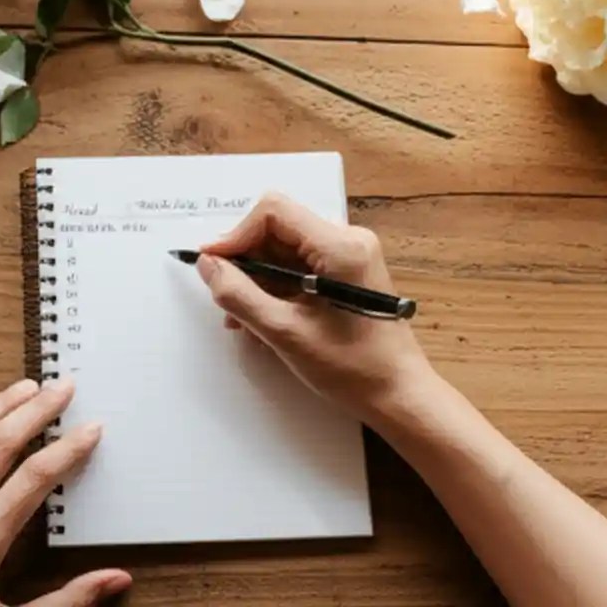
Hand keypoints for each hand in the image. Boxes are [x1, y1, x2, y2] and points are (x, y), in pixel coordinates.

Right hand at [196, 193, 434, 419]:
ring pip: (283, 251)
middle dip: (245, 263)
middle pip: (277, 230)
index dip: (236, 235)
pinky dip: (275, 289)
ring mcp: (349, 256)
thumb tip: (208, 266)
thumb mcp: (285, 332)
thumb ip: (239, 295)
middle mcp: (348, 241)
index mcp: (340, 247)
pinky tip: (263, 319)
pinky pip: (298, 267)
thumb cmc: (353, 367)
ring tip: (242, 320)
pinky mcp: (346, 273)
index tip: (212, 264)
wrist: (397, 393)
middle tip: (225, 300)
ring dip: (257, 281)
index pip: (273, 213)